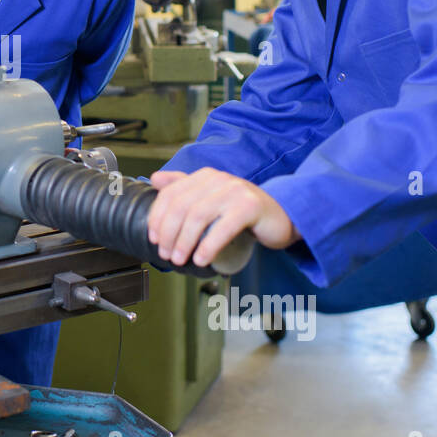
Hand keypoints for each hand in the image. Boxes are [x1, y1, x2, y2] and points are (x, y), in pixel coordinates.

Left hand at [147, 168, 299, 267]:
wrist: (281, 216)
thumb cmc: (243, 211)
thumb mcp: (211, 196)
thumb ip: (184, 185)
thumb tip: (154, 179)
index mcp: (204, 176)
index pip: (170, 194)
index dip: (157, 217)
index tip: (154, 238)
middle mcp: (218, 179)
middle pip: (181, 207)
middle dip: (169, 234)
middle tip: (166, 255)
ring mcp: (235, 191)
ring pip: (198, 216)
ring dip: (184, 242)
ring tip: (180, 259)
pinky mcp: (250, 206)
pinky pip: (223, 227)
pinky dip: (208, 245)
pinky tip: (201, 259)